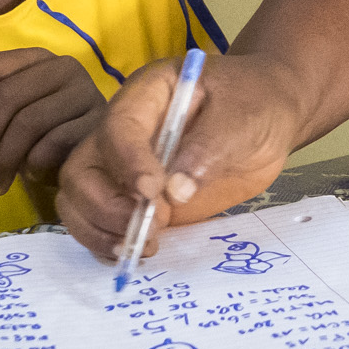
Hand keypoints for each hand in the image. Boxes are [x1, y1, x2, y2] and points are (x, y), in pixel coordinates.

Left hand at [0, 49, 107, 194]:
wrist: (98, 153)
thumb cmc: (47, 133)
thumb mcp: (11, 120)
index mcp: (37, 60)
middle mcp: (64, 67)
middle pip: (8, 95)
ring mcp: (84, 92)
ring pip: (28, 122)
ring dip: (5, 159)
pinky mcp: (98, 122)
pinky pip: (52, 144)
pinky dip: (33, 164)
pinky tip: (31, 175)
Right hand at [56, 53, 306, 256]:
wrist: (269, 117)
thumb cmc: (256, 103)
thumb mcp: (244, 115)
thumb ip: (210, 147)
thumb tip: (174, 193)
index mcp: (147, 95)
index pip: (118, 128)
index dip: (127, 163)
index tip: (153, 193)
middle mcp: (123, 131)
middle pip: (82, 169)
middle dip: (106, 206)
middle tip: (154, 226)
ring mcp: (123, 168)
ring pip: (79, 200)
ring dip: (100, 231)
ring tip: (144, 246)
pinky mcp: (133, 199)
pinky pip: (99, 223)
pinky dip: (107, 243)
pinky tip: (135, 253)